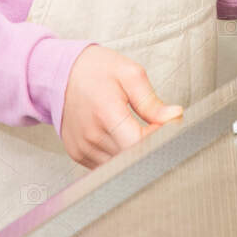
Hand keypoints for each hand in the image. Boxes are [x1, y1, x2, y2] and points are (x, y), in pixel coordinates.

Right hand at [60, 44, 182, 169]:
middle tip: (155, 128)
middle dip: (149, 145)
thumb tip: (174, 116)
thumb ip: (151, 101)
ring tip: (135, 130)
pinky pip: (105, 165)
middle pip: (131, 158)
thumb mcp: (130, 74)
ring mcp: (83, 148)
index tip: (165, 126)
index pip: (138, 144)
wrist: (61, 73)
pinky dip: (118, 156)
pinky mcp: (78, 154)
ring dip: (133, 153)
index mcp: (106, 112)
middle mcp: (91, 135)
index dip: (158, 139)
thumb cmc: (97, 70)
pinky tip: (119, 137)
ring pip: (119, 165)